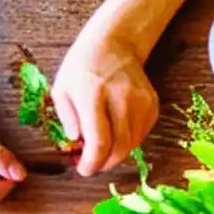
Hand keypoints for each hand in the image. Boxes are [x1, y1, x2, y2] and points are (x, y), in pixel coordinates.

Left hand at [53, 28, 158, 176]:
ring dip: (117, 154)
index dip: (92, 162)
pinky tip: (117, 133)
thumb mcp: (62, 89)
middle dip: (105, 163)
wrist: (115, 44)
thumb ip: (68, 118)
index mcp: (93, 94)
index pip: (99, 141)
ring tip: (103, 149)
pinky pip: (142, 134)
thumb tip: (77, 144)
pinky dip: (129, 141)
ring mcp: (141, 102)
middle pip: (120, 147)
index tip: (84, 169)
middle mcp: (121, 98)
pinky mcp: (152, 105)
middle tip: (93, 165)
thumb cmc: (82, 67)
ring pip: (133, 144)